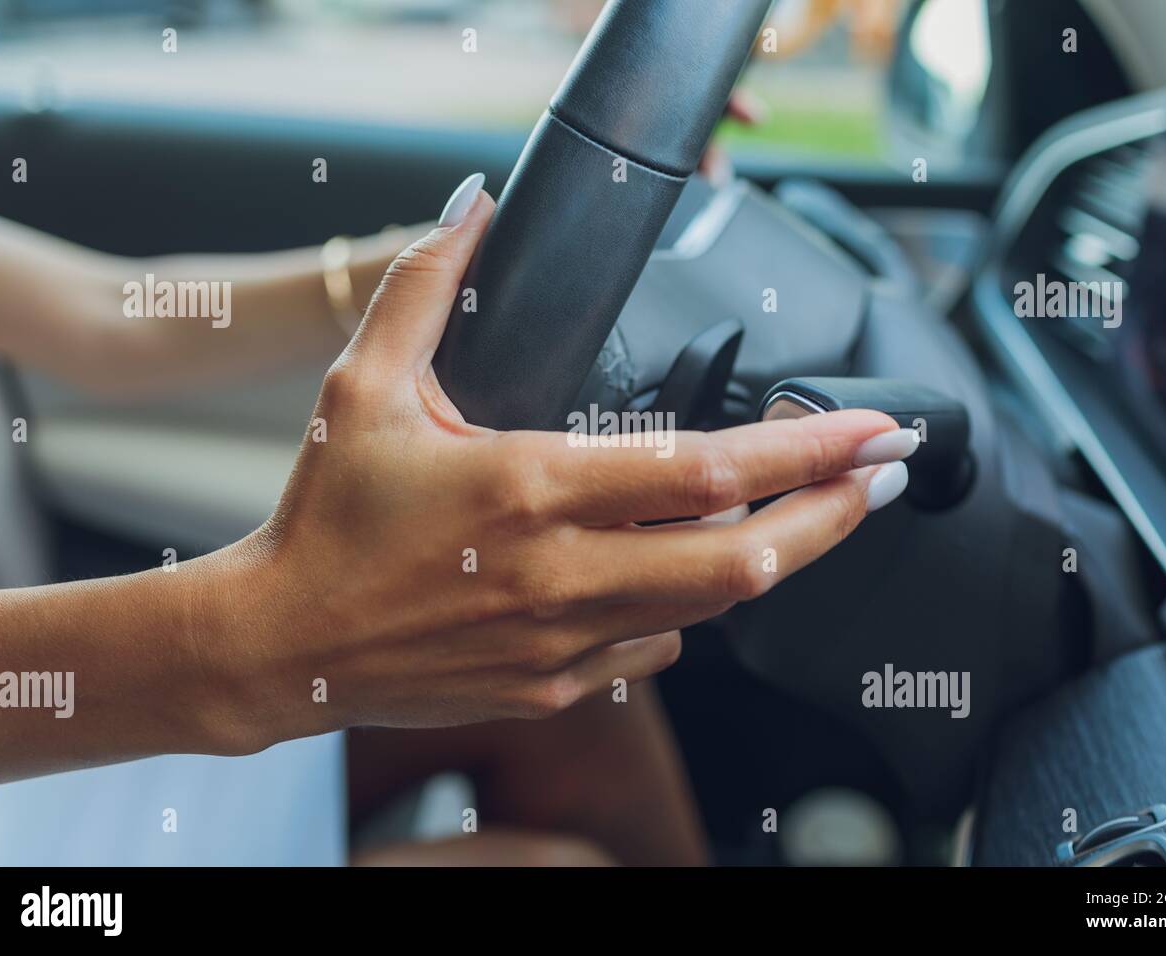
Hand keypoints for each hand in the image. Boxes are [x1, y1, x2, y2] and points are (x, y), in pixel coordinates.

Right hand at [220, 176, 915, 742]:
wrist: (281, 644)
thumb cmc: (326, 519)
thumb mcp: (364, 387)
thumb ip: (427, 288)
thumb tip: (470, 207)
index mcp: (530, 488)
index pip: (706, 472)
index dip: (809, 452)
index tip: (873, 433)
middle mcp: (561, 574)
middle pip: (746, 560)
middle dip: (835, 517)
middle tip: (884, 478)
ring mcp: (564, 642)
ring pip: (710, 608)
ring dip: (765, 557)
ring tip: (796, 512)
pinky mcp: (554, 685)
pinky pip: (656, 648)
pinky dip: (683, 607)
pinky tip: (671, 574)